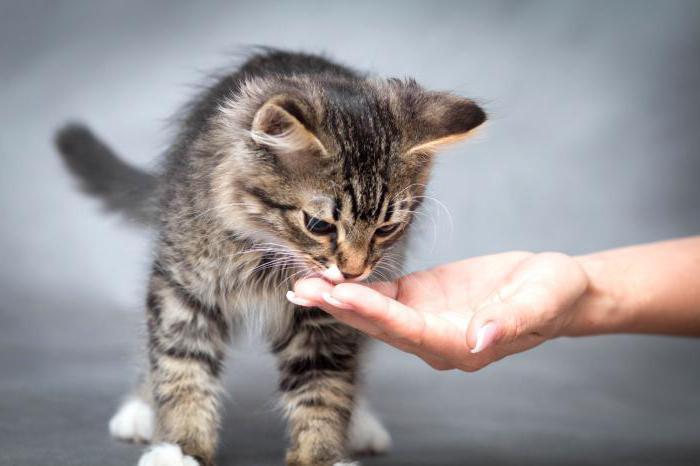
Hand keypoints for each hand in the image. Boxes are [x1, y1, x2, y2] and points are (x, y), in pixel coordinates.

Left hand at [289, 252, 589, 370]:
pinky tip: (328, 278)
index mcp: (460, 344)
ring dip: (338, 300)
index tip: (341, 293)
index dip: (374, 312)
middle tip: (304, 290)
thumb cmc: (553, 294)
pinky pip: (382, 297)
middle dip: (341, 308)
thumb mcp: (542, 301)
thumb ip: (510, 321)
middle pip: (380, 327)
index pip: (409, 330)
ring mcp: (424, 320)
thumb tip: (480, 340)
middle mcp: (435, 339)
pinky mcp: (420, 299)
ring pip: (374, 314)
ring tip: (303, 285)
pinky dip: (355, 288)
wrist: (555, 288)